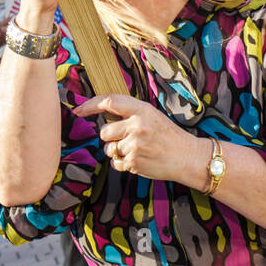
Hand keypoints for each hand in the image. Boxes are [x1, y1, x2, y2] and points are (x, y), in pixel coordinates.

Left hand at [77, 94, 204, 184]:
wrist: (187, 157)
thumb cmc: (169, 136)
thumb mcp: (153, 116)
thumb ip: (131, 113)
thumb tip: (104, 114)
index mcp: (142, 110)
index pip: (110, 101)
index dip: (91, 105)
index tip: (79, 110)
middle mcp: (137, 125)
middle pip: (104, 131)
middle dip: (111, 136)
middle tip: (127, 138)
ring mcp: (134, 145)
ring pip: (109, 149)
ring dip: (117, 151)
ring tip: (137, 150)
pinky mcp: (133, 162)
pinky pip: (115, 163)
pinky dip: (123, 163)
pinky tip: (139, 159)